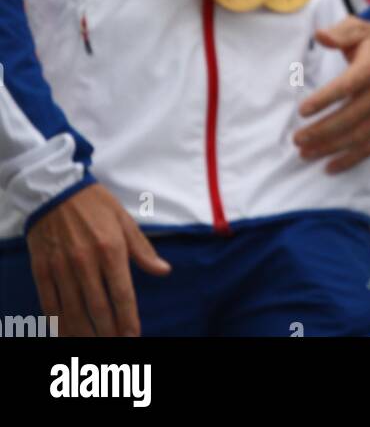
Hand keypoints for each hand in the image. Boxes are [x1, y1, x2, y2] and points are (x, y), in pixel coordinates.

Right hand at [26, 183, 170, 336]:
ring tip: (94, 343)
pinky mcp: (42, 269)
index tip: (133, 336)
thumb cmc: (94, 203)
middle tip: (116, 345)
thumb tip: (163, 270)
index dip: (128, 320)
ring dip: (85, 333)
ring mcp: (62, 267)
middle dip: (109, 332)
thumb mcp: (124, 220)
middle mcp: (86, 262)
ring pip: (74, 311)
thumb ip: (142, 249)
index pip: (122, 294)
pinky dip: (58, 323)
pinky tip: (66, 332)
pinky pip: (50, 304)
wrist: (55, 188)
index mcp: (110, 249)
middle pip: (99, 309)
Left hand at [293, 17, 369, 173]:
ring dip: (330, 147)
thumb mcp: (357, 29)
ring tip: (304, 152)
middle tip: (297, 138)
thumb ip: (339, 33)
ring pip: (358, 136)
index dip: (325, 100)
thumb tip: (320, 36)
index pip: (347, 86)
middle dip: (322, 130)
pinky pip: (369, 147)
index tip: (302, 111)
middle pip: (351, 117)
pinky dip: (350, 160)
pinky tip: (328, 167)